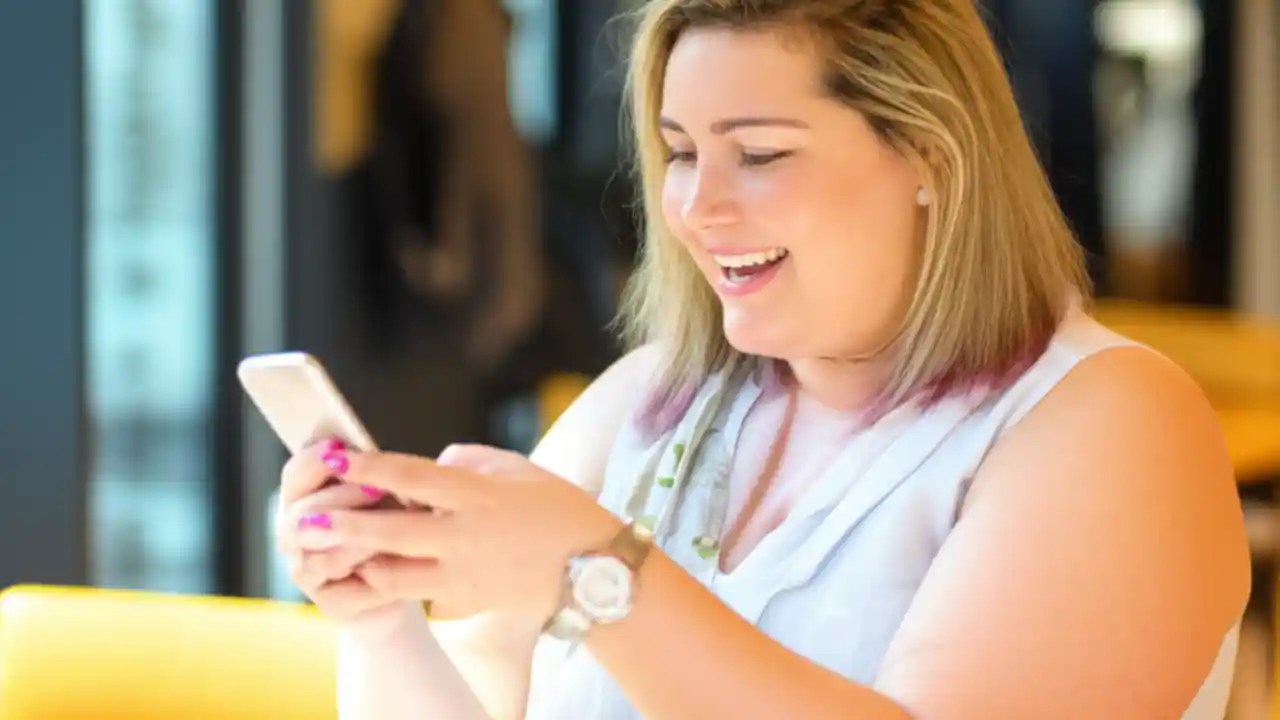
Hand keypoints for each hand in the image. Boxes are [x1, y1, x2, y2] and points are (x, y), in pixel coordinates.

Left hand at [293, 444, 622, 627]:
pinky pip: (423, 594)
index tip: (333, 455)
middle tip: (308, 521)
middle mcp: (465, 538)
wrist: (593, 568)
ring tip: (343, 552)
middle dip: (343, 527)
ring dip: (365, 562)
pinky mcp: (466, 604)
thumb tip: (429, 465)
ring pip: (394, 576)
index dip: (368, 466)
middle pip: (390, 534)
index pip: (411, 477)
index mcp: (477, 496)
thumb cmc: (557, 508)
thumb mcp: (515, 468)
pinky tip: (399, 571)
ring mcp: (464, 576)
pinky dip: (407, 582)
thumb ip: (465, 462)